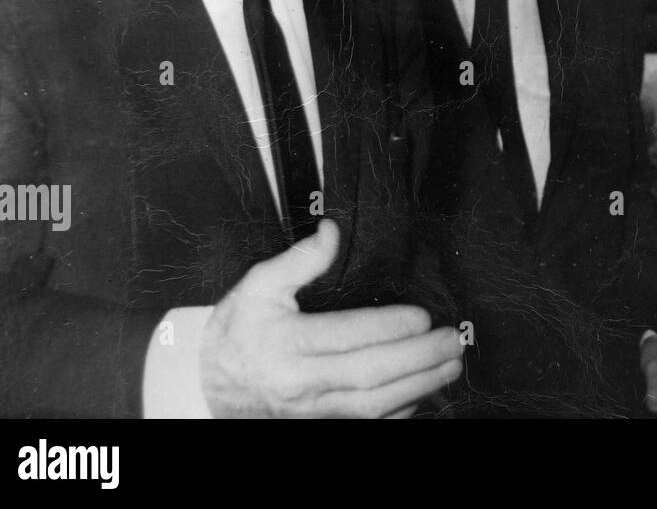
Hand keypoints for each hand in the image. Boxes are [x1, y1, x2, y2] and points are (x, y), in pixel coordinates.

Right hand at [200, 219, 462, 417]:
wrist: (204, 384)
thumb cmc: (236, 331)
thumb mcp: (258, 286)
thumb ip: (300, 259)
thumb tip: (333, 230)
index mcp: (285, 343)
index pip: (346, 336)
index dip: (388, 327)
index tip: (422, 315)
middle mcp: (300, 383)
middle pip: (369, 374)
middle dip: (418, 359)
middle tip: (452, 340)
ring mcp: (310, 412)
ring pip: (372, 406)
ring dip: (418, 386)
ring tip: (450, 365)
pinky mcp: (316, 426)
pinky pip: (363, 425)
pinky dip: (397, 413)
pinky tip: (422, 393)